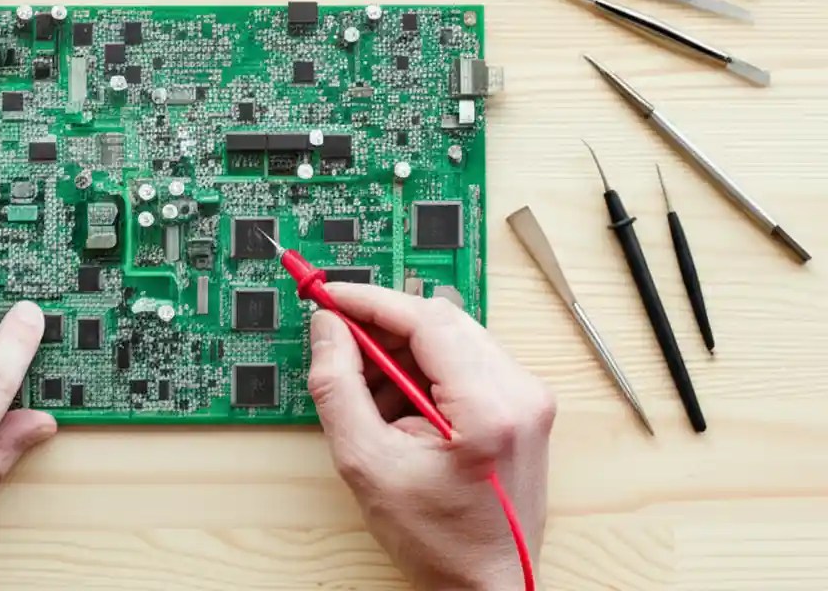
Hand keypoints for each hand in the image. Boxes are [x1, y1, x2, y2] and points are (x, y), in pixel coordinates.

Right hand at [308, 284, 554, 590]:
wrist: (484, 584)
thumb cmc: (438, 540)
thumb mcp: (365, 463)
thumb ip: (338, 387)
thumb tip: (328, 331)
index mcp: (490, 407)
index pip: (425, 319)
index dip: (369, 300)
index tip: (329, 294)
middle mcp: (521, 392)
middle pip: (440, 321)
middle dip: (383, 328)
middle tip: (340, 346)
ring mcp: (528, 397)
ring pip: (451, 337)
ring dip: (403, 353)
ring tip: (372, 398)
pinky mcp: (523, 404)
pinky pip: (465, 361)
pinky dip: (424, 371)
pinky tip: (400, 408)